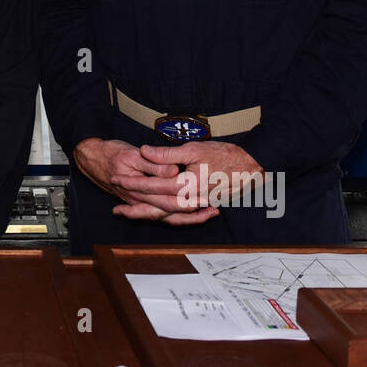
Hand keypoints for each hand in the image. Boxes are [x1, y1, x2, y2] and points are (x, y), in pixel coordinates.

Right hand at [74, 137, 216, 224]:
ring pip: (168, 216)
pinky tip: (193, 210)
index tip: (207, 198)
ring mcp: (140, 202)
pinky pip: (161, 213)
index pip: (168, 198)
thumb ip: (155, 163)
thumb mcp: (132, 154)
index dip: (188, 200)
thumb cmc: (110, 153)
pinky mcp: (141, 201)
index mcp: (140, 188)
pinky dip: (178, 214)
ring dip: (189, 216)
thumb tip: (173, 170)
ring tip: (210, 213)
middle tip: (213, 210)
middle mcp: (141, 199)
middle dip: (194, 214)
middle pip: (171, 212)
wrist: (89, 157)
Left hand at [113, 140, 264, 220]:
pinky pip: (178, 216)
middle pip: (155, 206)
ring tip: (127, 214)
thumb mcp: (193, 149)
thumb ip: (167, 153)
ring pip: (165, 214)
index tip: (116, 179)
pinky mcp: (200, 206)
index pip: (152, 185)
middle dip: (134, 205)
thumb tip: (143, 151)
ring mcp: (195, 206)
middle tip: (116, 207)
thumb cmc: (224, 156)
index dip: (132, 182)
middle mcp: (189, 200)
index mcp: (185, 185)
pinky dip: (164, 217)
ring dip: (146, 214)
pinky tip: (154, 214)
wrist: (250, 167)